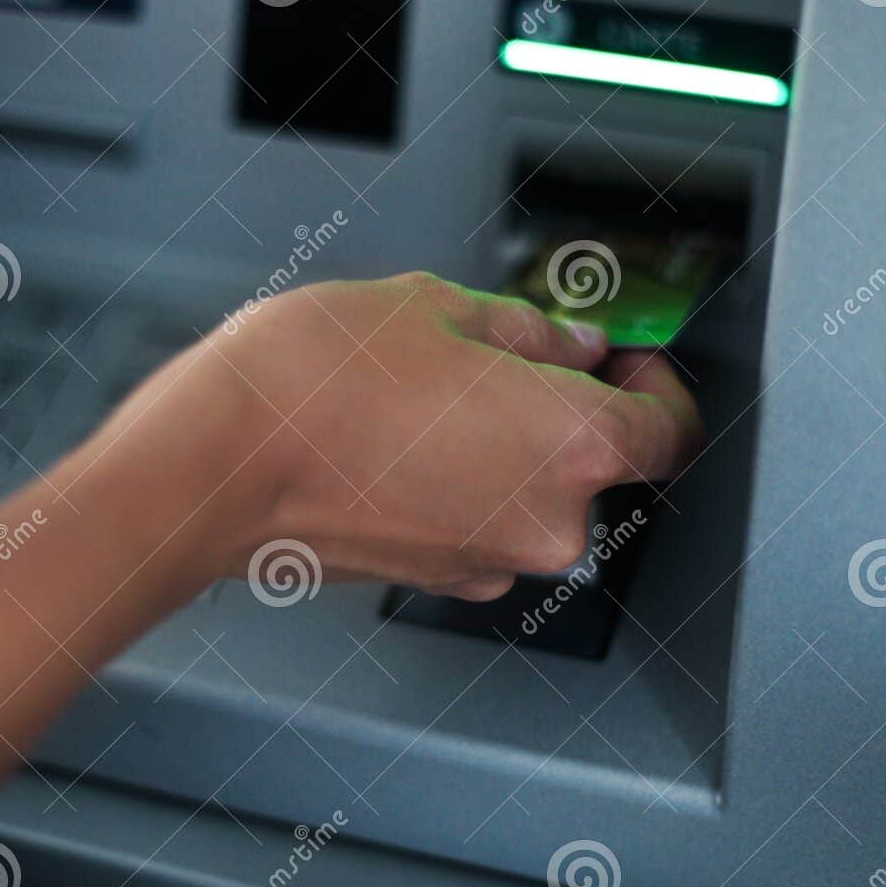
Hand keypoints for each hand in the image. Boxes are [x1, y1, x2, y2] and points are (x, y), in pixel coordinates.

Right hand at [74, 272, 703, 603]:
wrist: (215, 465)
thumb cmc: (315, 383)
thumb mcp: (436, 309)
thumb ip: (528, 329)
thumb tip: (570, 342)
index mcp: (573, 445)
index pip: (670, 430)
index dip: (656, 387)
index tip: (625, 360)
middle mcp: (547, 521)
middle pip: (597, 463)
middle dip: (563, 406)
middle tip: (507, 355)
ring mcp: (491, 561)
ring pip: (533, 492)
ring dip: (509, 445)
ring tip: (434, 389)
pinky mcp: (438, 578)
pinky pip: (482, 522)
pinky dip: (466, 483)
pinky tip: (406, 435)